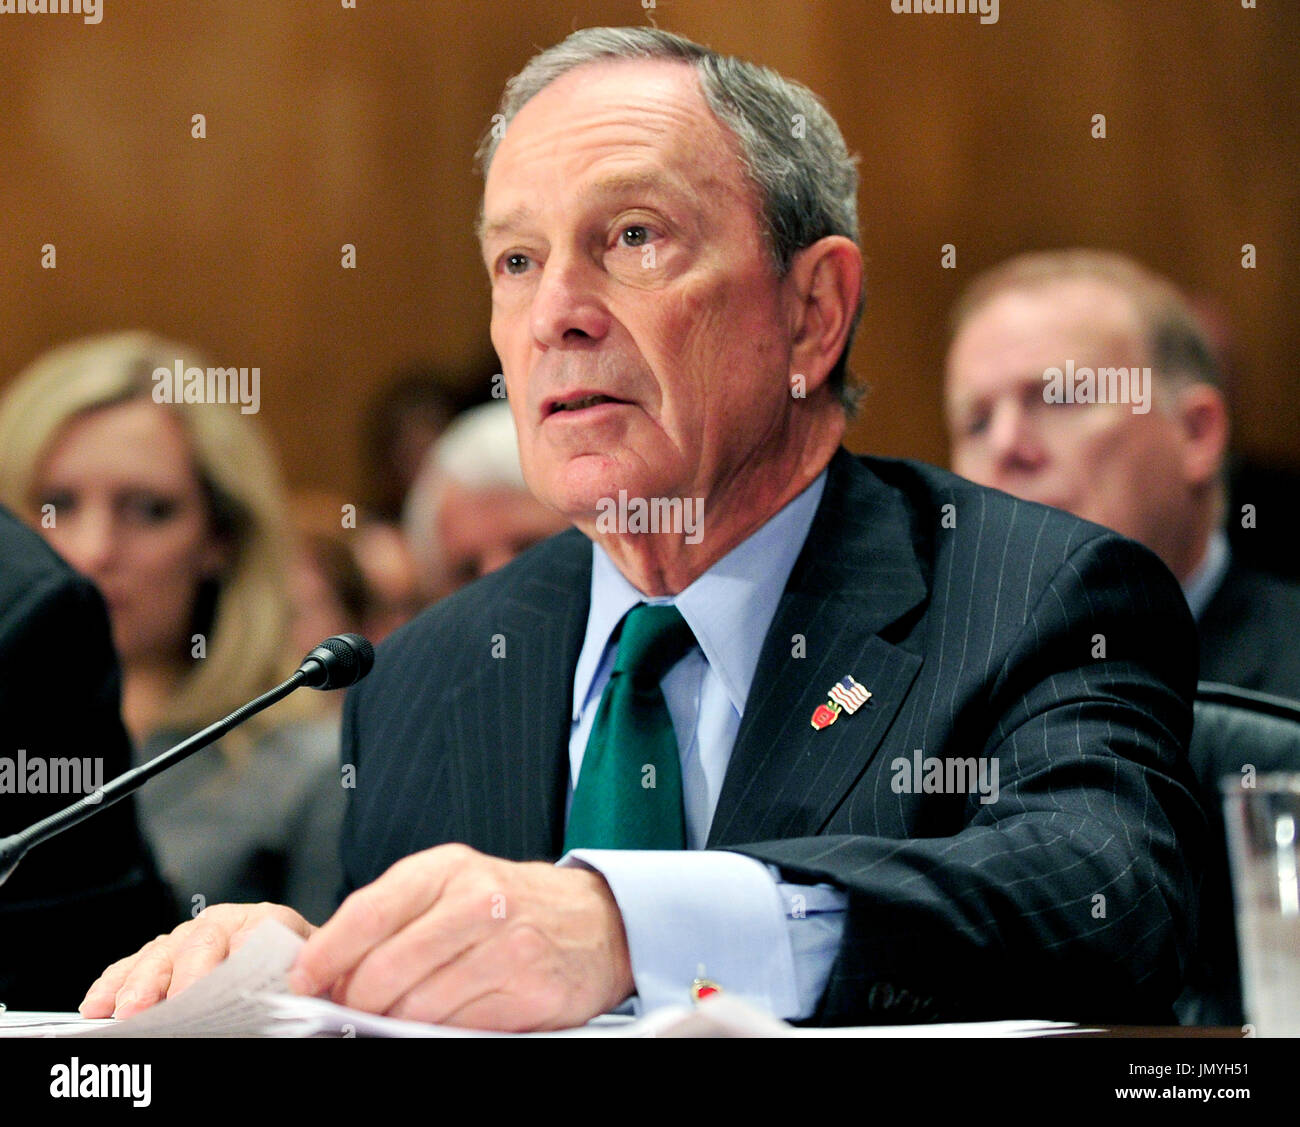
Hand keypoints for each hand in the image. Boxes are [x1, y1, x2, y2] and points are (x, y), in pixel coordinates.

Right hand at [78, 902, 312, 1018]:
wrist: (303, 957)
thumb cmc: (301, 970)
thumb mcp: (308, 974)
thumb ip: (295, 986)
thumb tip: (278, 1004)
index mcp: (271, 923)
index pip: (247, 937)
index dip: (226, 964)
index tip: (208, 992)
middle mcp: (228, 923)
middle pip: (196, 944)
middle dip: (175, 977)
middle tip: (162, 1007)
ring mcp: (193, 936)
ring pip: (160, 953)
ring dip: (138, 984)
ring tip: (124, 1011)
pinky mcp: (168, 953)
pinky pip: (136, 964)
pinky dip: (115, 984)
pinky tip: (99, 1004)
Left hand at [286, 843, 633, 1030]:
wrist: (596, 919)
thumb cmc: (510, 904)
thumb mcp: (453, 885)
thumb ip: (394, 916)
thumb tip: (328, 966)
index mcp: (448, 868)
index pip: (369, 911)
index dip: (327, 954)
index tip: (303, 981)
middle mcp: (478, 901)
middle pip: (385, 970)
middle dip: (357, 1003)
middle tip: (350, 1013)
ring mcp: (507, 946)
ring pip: (418, 1007)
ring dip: (396, 1023)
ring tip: (400, 1017)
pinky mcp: (530, 990)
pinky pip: (461, 1029)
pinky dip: (441, 1032)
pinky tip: (445, 1019)